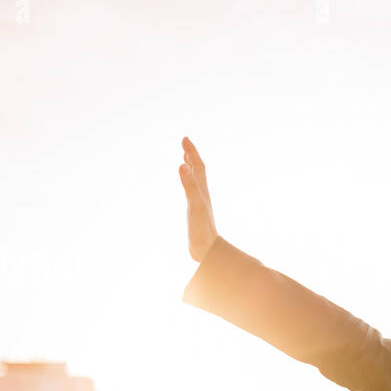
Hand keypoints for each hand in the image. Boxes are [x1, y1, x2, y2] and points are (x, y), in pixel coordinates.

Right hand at [179, 136, 218, 261]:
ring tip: (185, 160)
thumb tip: (182, 164)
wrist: (208, 250)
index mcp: (202, 191)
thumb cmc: (202, 229)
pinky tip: (187, 186)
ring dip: (191, 168)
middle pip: (198, 170)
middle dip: (191, 155)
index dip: (192, 152)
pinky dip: (188, 184)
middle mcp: (202, 194)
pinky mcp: (196, 213)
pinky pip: (192, 193)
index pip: (198, 166)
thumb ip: (189, 185)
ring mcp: (199, 203)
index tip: (185, 139)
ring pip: (196, 181)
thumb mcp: (195, 204)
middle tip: (184, 142)